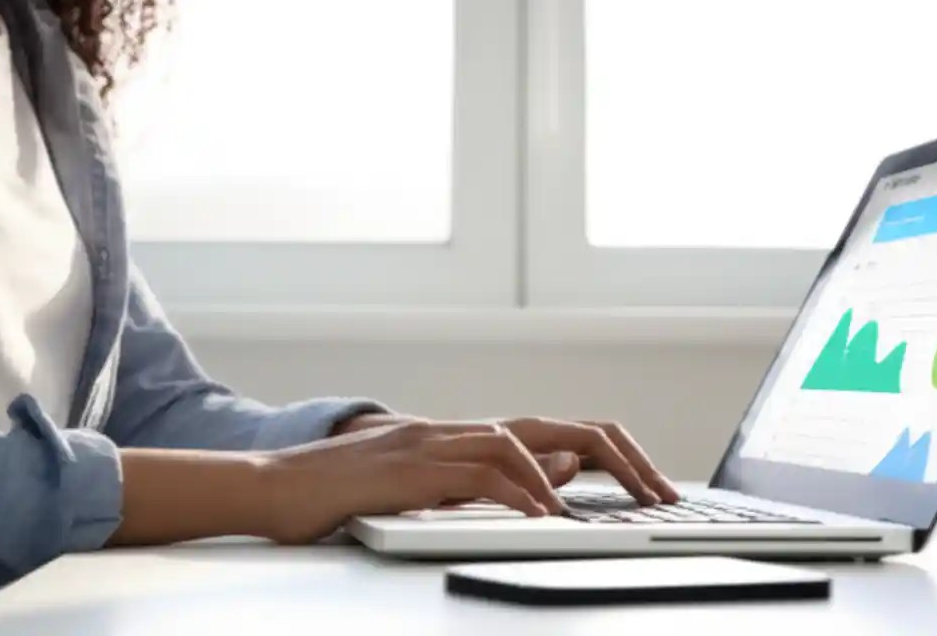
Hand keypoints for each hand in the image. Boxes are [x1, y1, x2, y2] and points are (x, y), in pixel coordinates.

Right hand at [253, 418, 676, 544]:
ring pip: (522, 438)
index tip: (650, 489)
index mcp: (467, 437)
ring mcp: (432, 443)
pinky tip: (545, 512)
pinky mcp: (409, 469)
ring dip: (579, 471)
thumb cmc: (350, 496)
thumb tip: (564, 472)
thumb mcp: (435, 488)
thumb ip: (496, 479)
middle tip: (661, 492)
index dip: (611, 454)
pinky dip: (519, 488)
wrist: (274, 487)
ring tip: (622, 503)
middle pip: (556, 424)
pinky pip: (477, 472)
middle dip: (619, 456)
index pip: (557, 431)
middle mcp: (457, 430)